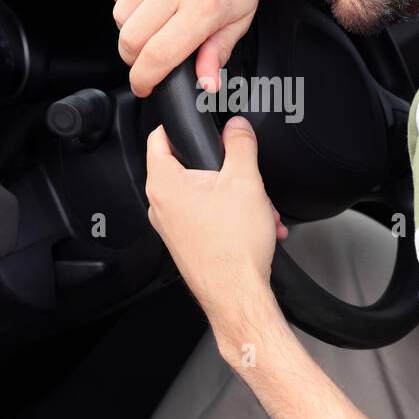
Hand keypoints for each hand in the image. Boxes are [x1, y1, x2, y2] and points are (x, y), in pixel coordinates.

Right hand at [110, 0, 264, 96]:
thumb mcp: (241, 14)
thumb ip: (218, 51)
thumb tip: (205, 83)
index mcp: (204, 6)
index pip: (158, 56)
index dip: (144, 79)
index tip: (143, 85)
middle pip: (130, 39)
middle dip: (134, 56)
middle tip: (147, 54)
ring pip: (120, 15)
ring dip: (131, 25)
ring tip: (154, 15)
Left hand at [145, 116, 287, 340]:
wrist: (238, 294)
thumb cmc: (233, 248)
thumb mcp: (245, 181)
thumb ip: (240, 144)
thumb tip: (237, 126)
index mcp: (164, 184)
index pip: (158, 137)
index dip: (180, 125)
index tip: (198, 123)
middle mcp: (160, 206)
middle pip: (189, 166)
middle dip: (226, 169)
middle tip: (245, 176)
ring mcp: (171, 226)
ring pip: (204, 194)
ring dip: (236, 196)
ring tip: (259, 208)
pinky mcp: (186, 242)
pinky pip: (207, 216)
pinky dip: (232, 216)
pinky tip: (256, 224)